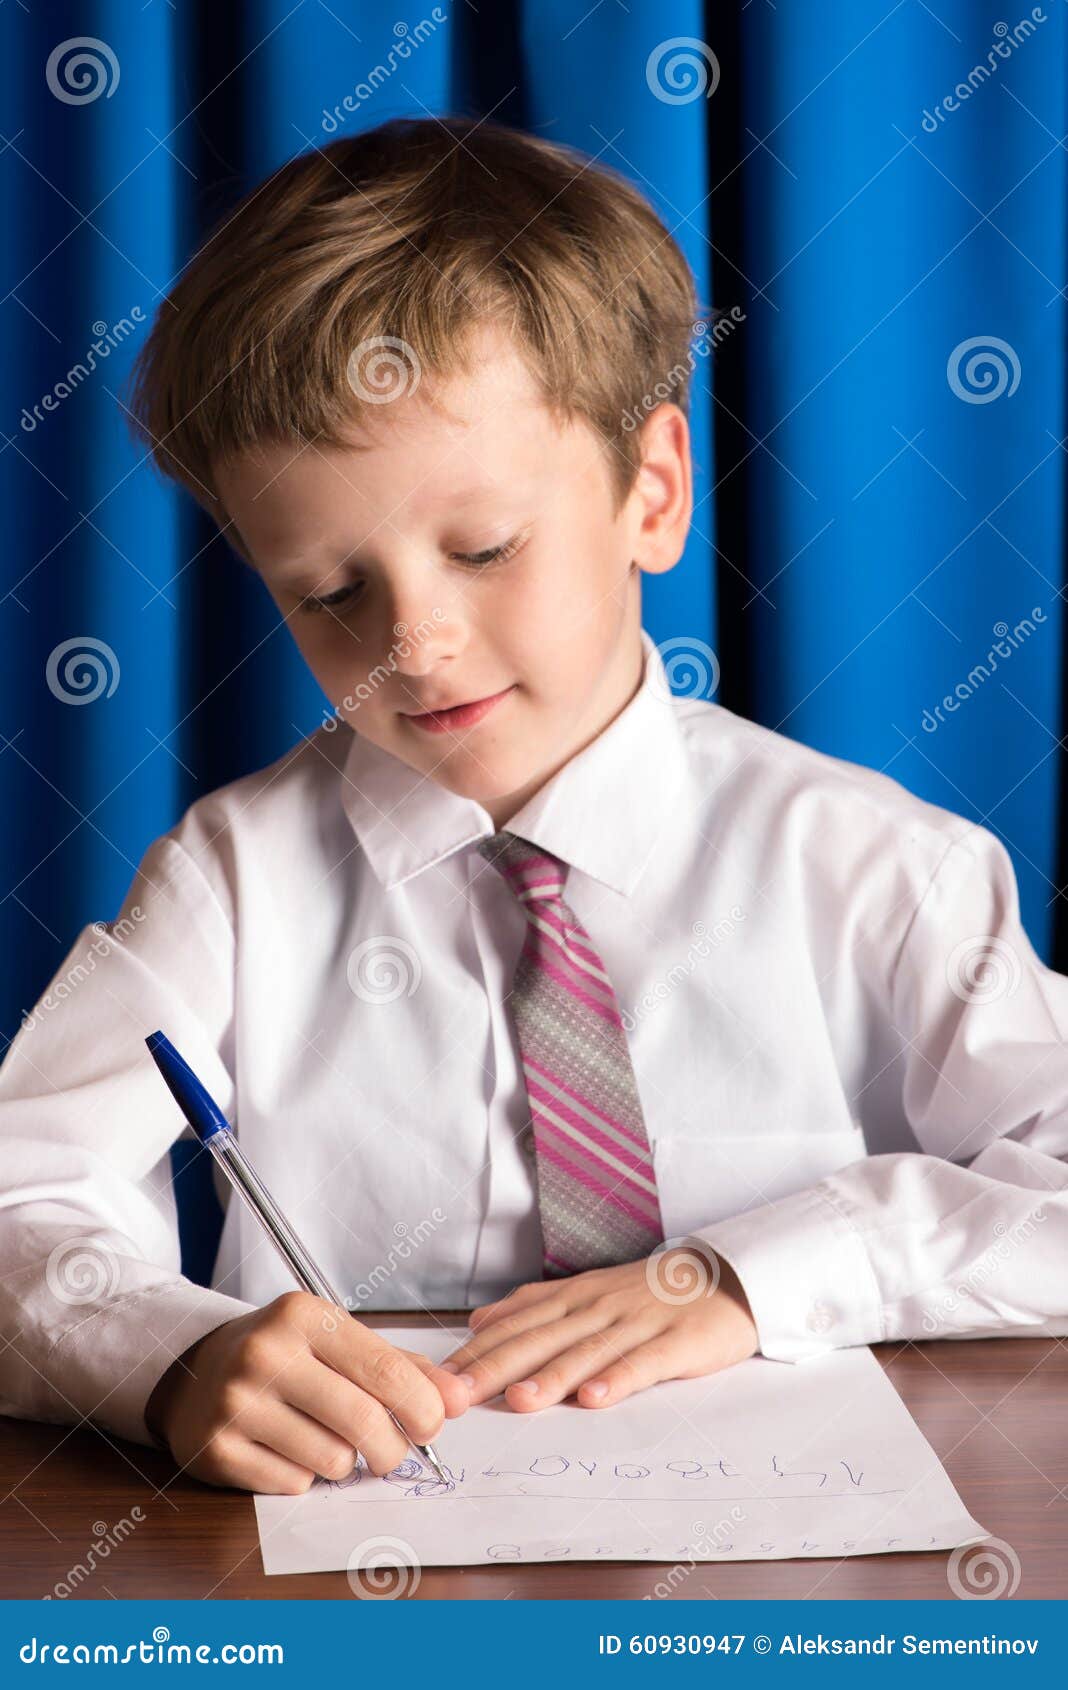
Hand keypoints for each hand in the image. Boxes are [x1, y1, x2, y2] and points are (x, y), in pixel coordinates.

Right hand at [144, 1291, 468, 1493]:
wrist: (194, 1372)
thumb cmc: (284, 1356)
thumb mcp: (336, 1341)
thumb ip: (400, 1366)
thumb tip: (457, 1398)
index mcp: (304, 1315)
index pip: (386, 1370)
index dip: (424, 1406)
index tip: (432, 1424)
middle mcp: (266, 1353)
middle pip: (364, 1421)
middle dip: (393, 1448)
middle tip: (392, 1451)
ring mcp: (237, 1402)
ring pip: (332, 1460)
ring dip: (345, 1462)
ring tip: (327, 1440)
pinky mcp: (218, 1449)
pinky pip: (294, 1484)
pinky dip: (305, 1477)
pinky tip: (287, 1451)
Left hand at [438, 1247, 758, 1411]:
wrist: (726, 1278)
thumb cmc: (649, 1294)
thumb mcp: (587, 1291)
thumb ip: (533, 1307)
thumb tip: (478, 1322)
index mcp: (573, 1298)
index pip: (515, 1326)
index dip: (476, 1353)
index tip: (438, 1381)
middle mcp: (598, 1307)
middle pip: (540, 1339)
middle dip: (495, 1368)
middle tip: (457, 1397)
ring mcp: (637, 1323)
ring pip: (587, 1351)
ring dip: (552, 1377)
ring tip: (520, 1401)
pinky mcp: (676, 1341)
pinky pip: (644, 1362)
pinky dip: (619, 1379)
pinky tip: (596, 1398)